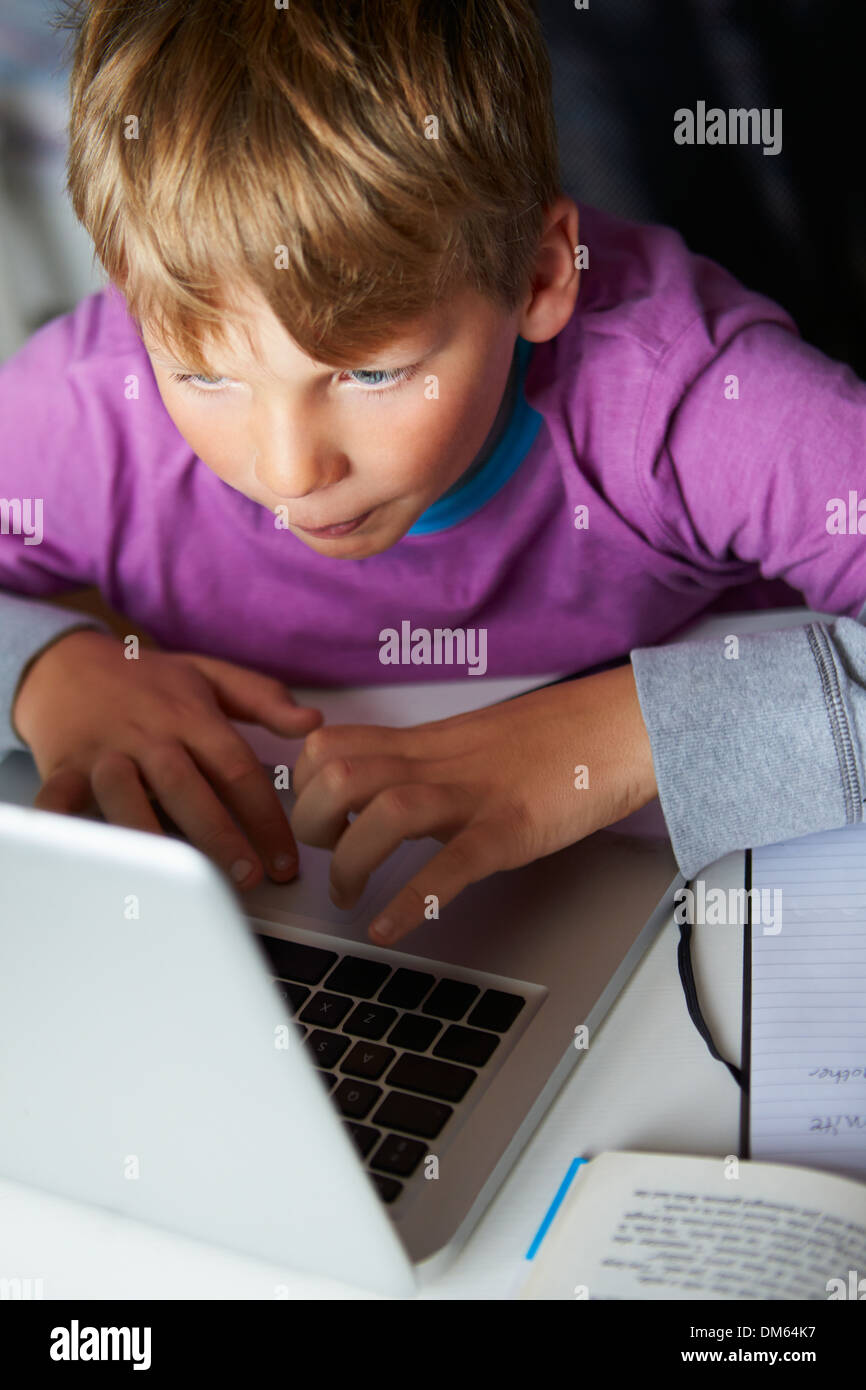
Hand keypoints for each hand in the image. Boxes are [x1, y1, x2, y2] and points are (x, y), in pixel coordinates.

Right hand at [12, 628, 321, 888]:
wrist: (66, 664)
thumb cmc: (146, 681)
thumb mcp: (208, 675)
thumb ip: (263, 698)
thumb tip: (312, 722)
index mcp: (190, 715)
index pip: (237, 768)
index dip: (266, 817)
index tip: (286, 860)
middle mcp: (150, 734)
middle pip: (188, 787)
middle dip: (220, 835)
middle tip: (248, 877)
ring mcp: (105, 752)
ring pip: (127, 795)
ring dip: (153, 838)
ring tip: (179, 880)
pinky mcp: (64, 766)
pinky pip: (60, 795)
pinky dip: (65, 822)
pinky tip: (83, 852)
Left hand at [290, 663, 657, 943]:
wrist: (625, 725)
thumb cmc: (558, 739)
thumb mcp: (475, 742)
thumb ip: (428, 764)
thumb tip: (389, 795)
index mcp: (427, 743)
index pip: (330, 745)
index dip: (304, 785)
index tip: (317, 819)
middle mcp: (439, 763)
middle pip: (337, 774)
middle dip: (312, 825)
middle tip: (327, 858)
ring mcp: (474, 794)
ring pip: (383, 813)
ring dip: (351, 864)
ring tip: (352, 897)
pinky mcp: (511, 828)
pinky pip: (450, 865)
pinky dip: (411, 902)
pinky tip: (389, 928)